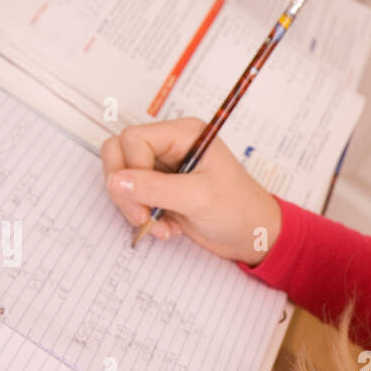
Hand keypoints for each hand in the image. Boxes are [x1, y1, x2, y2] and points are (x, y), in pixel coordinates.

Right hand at [101, 118, 281, 264]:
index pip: (135, 139)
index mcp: (184, 134)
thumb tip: (115, 180)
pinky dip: (143, 217)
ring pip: (122, 177)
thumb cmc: (240, 209)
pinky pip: (133, 197)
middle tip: (143, 218)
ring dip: (134, 207)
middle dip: (125, 190)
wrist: (254, 236)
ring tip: (160, 228)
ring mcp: (163, 168)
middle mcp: (171, 146)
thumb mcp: (199, 198)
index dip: (133, 169)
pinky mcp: (160, 190)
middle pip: (120, 153)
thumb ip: (155, 188)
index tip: (147, 200)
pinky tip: (168, 230)